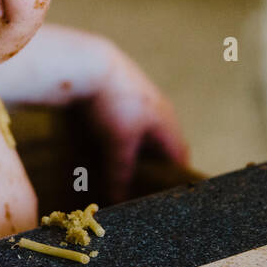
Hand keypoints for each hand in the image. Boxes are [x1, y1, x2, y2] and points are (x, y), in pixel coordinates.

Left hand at [85, 49, 188, 202]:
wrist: (87, 65)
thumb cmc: (111, 105)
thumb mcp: (117, 145)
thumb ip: (120, 175)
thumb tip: (119, 201)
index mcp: (167, 123)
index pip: (179, 159)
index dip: (172, 181)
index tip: (160, 199)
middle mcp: (159, 111)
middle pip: (161, 147)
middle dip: (150, 168)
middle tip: (136, 189)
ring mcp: (140, 101)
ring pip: (142, 135)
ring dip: (132, 153)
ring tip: (117, 171)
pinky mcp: (120, 95)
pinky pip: (125, 123)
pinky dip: (118, 138)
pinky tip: (102, 147)